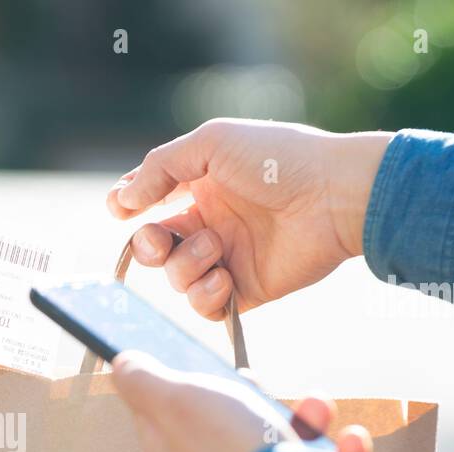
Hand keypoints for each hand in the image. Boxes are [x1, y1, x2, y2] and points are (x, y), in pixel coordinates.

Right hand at [107, 118, 390, 319]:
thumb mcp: (211, 143)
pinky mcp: (246, 289)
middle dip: (147, 246)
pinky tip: (223, 276)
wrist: (333, 196)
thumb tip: (120, 201)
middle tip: (161, 240)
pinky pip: (204, 306)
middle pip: (154, 247)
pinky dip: (204, 294)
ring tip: (216, 248)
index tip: (122, 210)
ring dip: (185, 265)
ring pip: (176, 278)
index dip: (130, 208)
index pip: (149, 202)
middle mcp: (210, 222)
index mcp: (200, 185)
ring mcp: (227, 258)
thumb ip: (160, 167)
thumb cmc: (277, 159)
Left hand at [111, 349, 371, 451]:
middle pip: (226, 428)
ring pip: (280, 447)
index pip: (164, 416)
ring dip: (305, 419)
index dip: (185, 383)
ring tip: (319, 408)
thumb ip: (144, 381)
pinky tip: (350, 441)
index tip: (207, 367)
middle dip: (253, 398)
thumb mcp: (175, 401)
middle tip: (258, 386)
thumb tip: (122, 364)